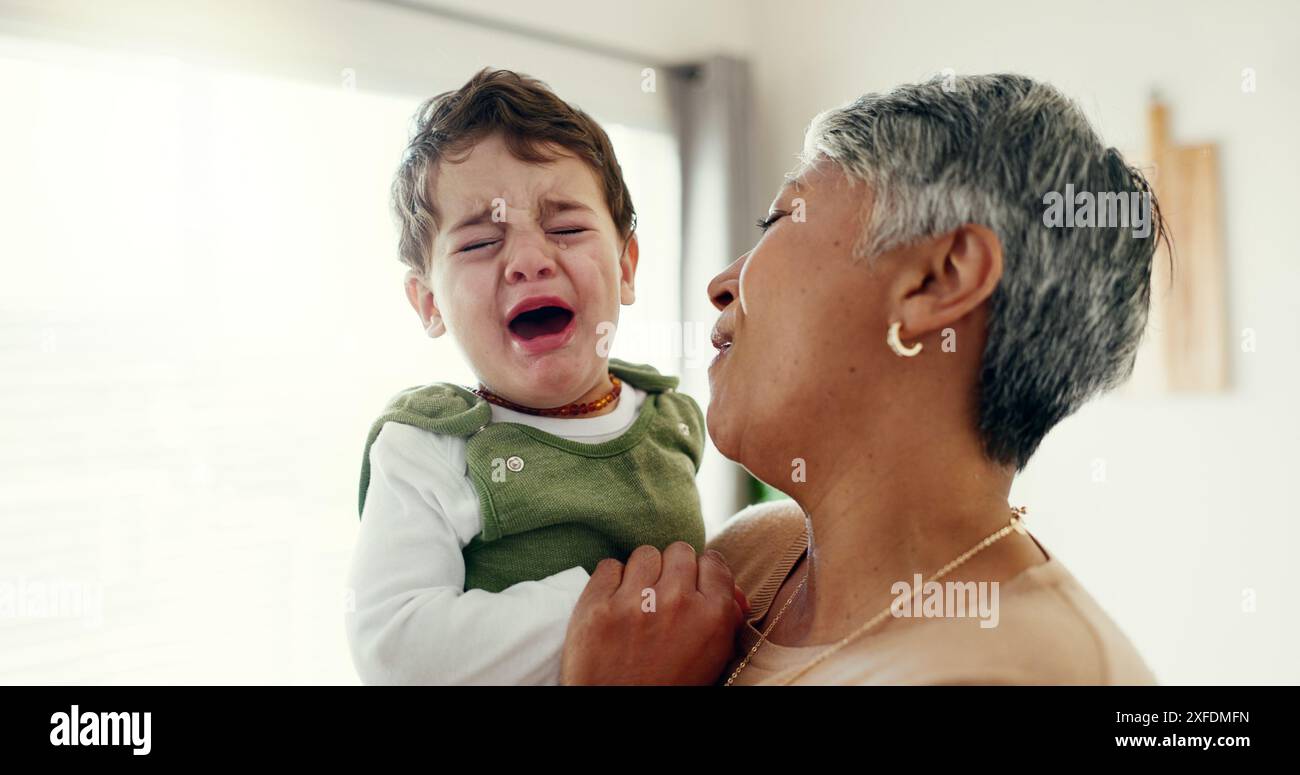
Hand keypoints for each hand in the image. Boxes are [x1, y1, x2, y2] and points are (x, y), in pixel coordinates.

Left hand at [560, 542, 746, 684]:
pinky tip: (614, 603)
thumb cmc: (669, 688)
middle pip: (680, 551)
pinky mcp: (597, 604)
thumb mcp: (713, 659)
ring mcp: (634, 601)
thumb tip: (732, 591)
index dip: (702, 573)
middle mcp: (677, 602)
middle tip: (665, 591)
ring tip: (637, 598)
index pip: (713, 562)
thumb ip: (725, 618)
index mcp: (712, 616)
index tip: (693, 583)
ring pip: (645, 554)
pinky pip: (609, 566)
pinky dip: (611, 581)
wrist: (621, 718)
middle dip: (673, 569)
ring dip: (643, 572)